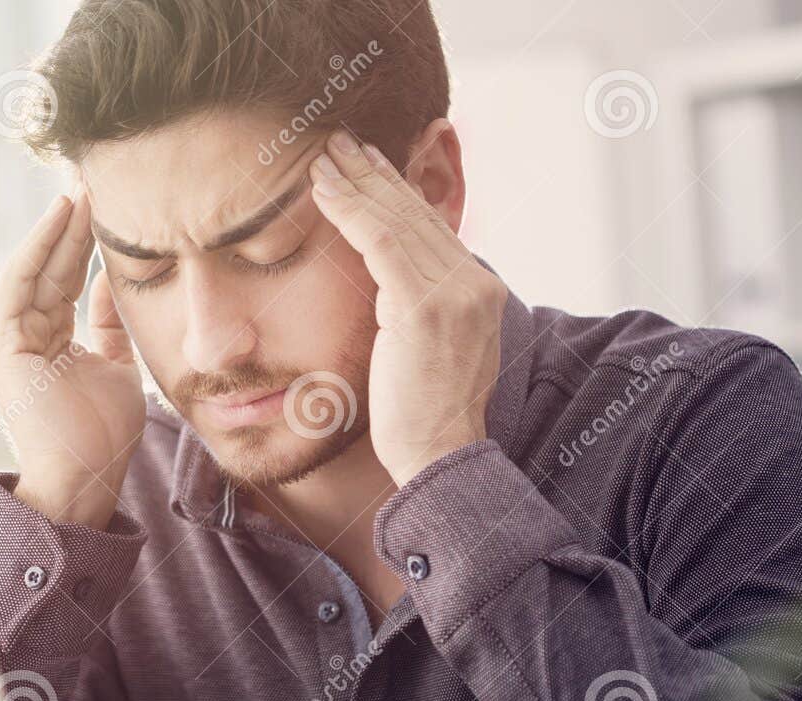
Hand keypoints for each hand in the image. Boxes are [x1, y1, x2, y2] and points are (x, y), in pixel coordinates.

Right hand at [0, 191, 144, 529]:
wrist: (84, 478)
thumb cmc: (102, 435)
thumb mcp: (117, 366)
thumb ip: (109, 324)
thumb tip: (111, 278)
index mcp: (46, 342)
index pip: (65, 280)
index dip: (85, 242)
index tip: (109, 202)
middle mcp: (20, 336)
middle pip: (48, 268)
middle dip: (71, 224)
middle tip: (93, 176)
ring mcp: (6, 340)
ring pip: (34, 269)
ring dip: (58, 226)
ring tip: (82, 185)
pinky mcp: (1, 343)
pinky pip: (20, 283)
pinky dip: (39, 248)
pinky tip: (61, 216)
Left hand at [308, 129, 505, 486]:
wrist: (438, 457)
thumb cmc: (422, 419)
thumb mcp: (430, 354)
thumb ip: (420, 313)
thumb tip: (391, 291)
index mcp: (479, 293)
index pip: (433, 228)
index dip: (397, 193)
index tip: (367, 166)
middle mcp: (473, 284)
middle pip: (416, 214)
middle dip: (375, 174)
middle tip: (340, 142)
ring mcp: (453, 293)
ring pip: (396, 219)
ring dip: (354, 183)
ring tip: (323, 156)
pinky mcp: (423, 305)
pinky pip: (379, 241)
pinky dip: (348, 210)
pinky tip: (322, 190)